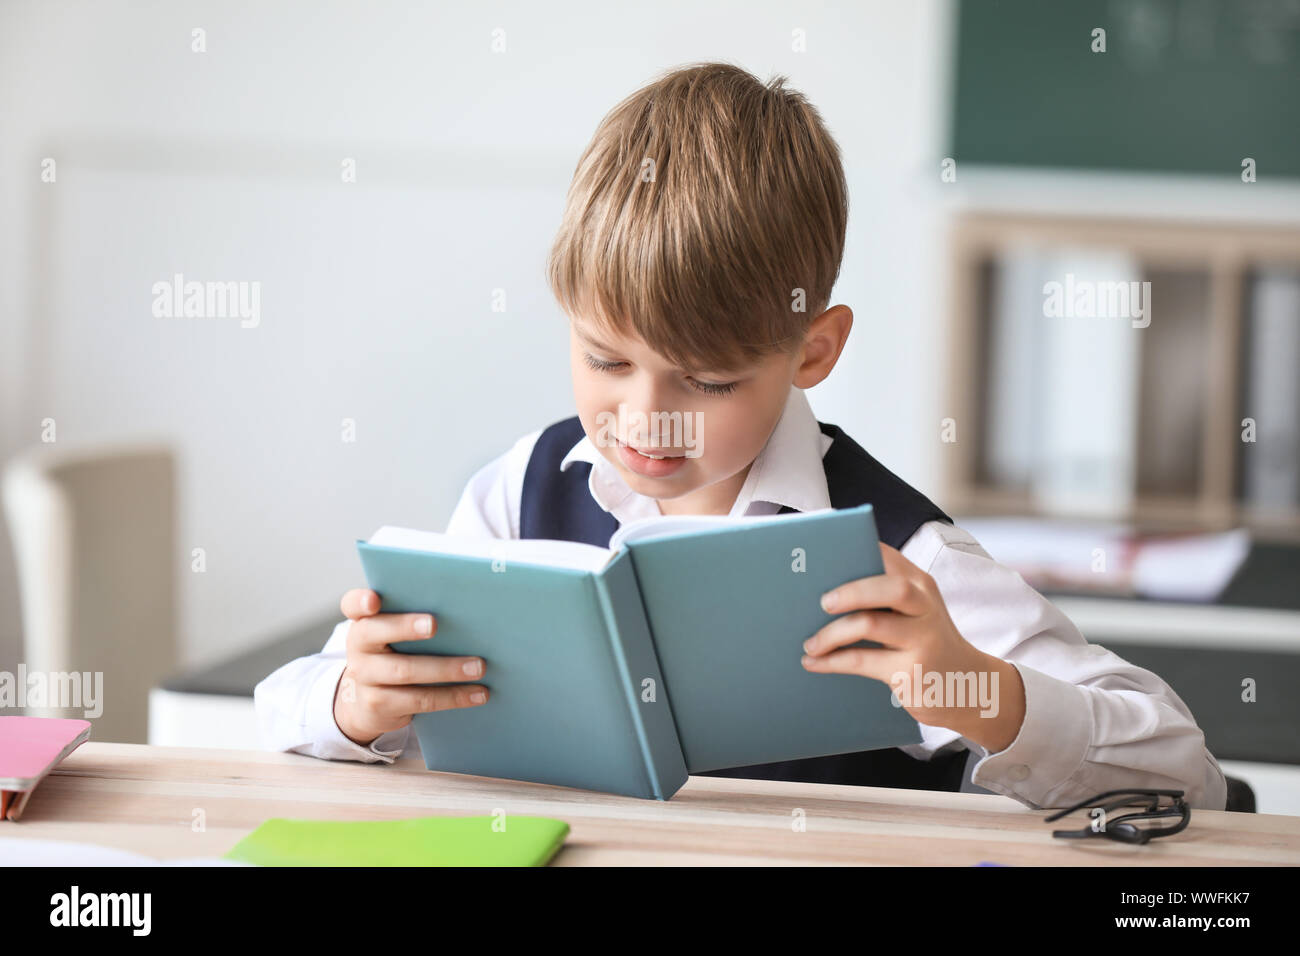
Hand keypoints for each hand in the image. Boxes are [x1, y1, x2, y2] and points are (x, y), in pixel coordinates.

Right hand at [332, 588, 489, 746]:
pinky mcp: (381, 705)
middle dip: (406, 627)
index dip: (361, 601)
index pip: (353, 605)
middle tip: (435, 624)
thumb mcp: (393, 635)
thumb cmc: (393, 655)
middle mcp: (359, 647)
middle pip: (377, 633)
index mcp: (364, 621)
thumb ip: (416, 617)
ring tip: (478, 667)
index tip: (374, 600)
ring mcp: (366, 677)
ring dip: (446, 669)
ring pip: (405, 671)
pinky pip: (420, 700)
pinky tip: (478, 694)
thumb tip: (468, 609)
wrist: (365, 703)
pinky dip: (453, 696)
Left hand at [799, 543, 1024, 753]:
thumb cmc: (927, 641)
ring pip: (869, 624)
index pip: (887, 557)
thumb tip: (824, 585)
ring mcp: (921, 640)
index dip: (856, 550)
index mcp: (921, 584)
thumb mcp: (916, 611)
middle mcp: (925, 607)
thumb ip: (883, 594)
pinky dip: (831, 661)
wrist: (968, 685)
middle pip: (890, 588)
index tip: (822, 554)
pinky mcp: (910, 672)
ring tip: (810, 643)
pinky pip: (861, 661)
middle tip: (821, 602)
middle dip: (850, 592)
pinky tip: (813, 662)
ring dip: (830, 634)